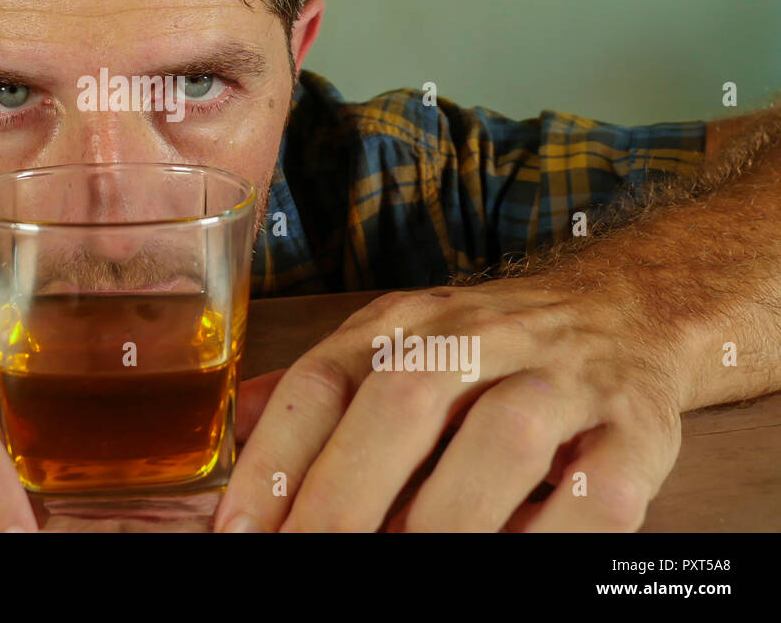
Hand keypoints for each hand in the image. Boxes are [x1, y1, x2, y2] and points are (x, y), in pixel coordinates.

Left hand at [217, 277, 685, 530]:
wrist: (626, 309)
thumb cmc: (487, 347)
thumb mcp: (395, 343)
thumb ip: (323, 390)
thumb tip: (238, 438)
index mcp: (404, 323)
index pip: (324, 381)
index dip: (274, 460)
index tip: (238, 531)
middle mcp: (478, 338)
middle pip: (403, 403)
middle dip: (345, 495)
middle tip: (308, 558)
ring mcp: (562, 380)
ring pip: (502, 441)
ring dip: (444, 517)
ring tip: (400, 563)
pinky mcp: (635, 429)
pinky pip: (597, 489)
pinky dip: (550, 536)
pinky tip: (507, 556)